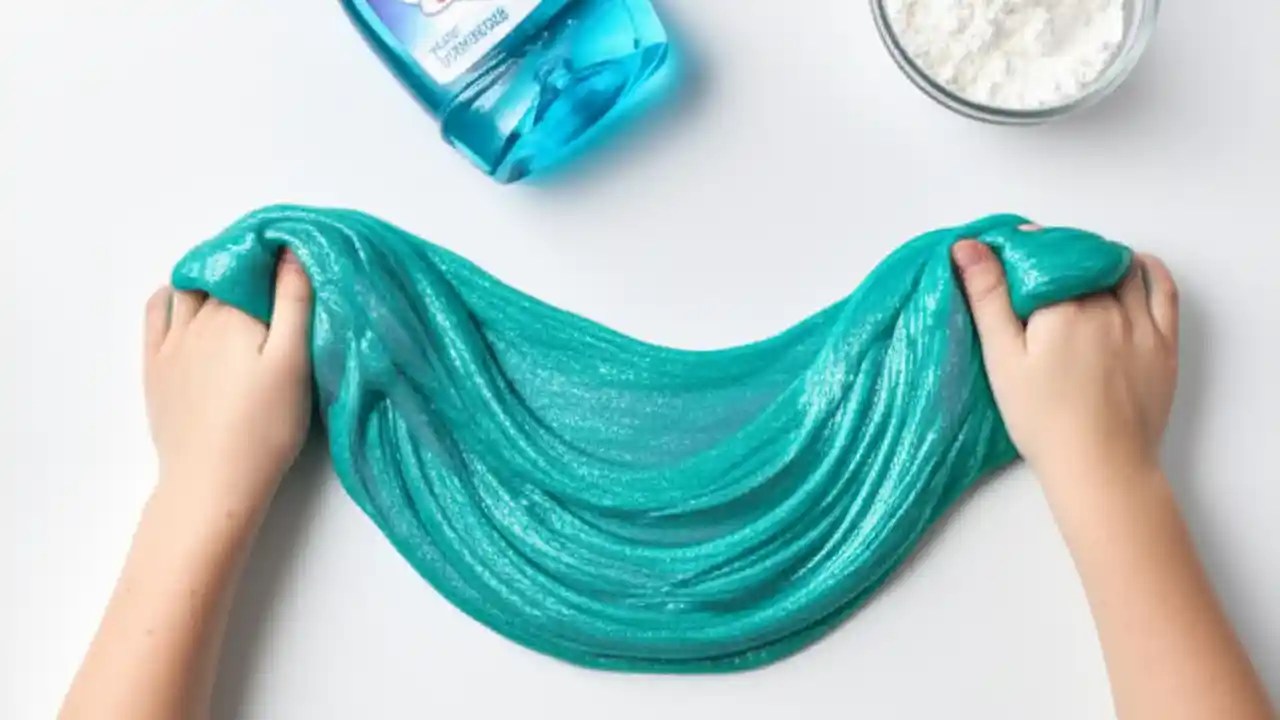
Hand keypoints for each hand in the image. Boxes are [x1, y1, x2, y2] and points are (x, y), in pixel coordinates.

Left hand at [143, 251, 312, 505]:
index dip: (277, 259)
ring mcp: (171, 341)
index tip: (298, 266)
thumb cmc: (265, 426)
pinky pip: (156, 313)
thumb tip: (291, 251)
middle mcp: (198, 318)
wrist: (213, 481)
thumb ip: (294, 302)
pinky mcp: (155, 365)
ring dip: (211, 277)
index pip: (256, 266)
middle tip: (278, 283)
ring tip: (235, 288)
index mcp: (236, 314)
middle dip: (249, 271)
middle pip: (225, 277)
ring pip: (188, 289)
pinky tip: (182, 296)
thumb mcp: (294, 362)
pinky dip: (170, 295)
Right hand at [952, 238, 1178, 484]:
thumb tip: (968, 246)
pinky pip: (1163, 290)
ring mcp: (1141, 322)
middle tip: (1035, 275)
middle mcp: (1107, 305)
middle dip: (1058, 256)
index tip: (1007, 255)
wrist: (1099, 466)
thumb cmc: (1043, 420)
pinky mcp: (1164, 343)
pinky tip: (1134, 266)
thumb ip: (987, 297)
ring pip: (1121, 268)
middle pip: (1082, 259)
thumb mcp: (1002, 358)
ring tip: (1077, 272)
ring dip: (1099, 259)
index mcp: (1063, 306)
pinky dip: (1149, 270)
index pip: (1043, 256)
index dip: (1024, 250)